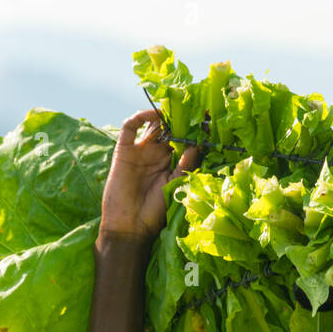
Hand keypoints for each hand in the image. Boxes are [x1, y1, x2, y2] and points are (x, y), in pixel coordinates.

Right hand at [100, 109, 201, 241]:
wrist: (130, 226)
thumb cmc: (155, 211)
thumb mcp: (176, 184)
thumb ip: (186, 163)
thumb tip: (199, 143)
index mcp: (171, 163)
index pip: (184, 140)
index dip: (194, 130)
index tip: (208, 119)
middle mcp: (156, 154)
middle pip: (169, 128)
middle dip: (181, 118)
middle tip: (194, 106)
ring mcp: (140, 150)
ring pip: (152, 125)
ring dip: (164, 115)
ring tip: (177, 106)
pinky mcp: (124, 150)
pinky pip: (130, 127)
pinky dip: (140, 117)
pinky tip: (155, 114)